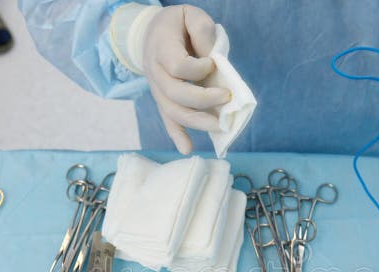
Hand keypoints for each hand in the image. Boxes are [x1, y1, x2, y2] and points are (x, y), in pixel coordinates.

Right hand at [142, 5, 230, 153]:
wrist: (151, 34)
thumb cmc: (177, 25)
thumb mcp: (189, 15)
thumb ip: (202, 30)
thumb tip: (213, 57)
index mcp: (161, 48)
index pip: (178, 66)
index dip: (198, 68)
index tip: (213, 63)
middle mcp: (155, 72)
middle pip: (175, 94)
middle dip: (203, 99)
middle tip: (226, 98)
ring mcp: (157, 89)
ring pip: (173, 111)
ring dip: (197, 121)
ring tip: (220, 126)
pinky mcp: (162, 100)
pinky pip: (167, 120)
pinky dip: (177, 135)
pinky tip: (187, 149)